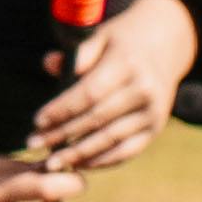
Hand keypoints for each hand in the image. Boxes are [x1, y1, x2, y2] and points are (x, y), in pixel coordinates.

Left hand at [34, 0, 198, 171]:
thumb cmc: (122, 40)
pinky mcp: (156, 128)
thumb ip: (77, 54)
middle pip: (96, 119)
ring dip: (79, 154)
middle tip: (34, 144)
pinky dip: (102, 161)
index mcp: (127, 64)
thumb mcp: (101, 37)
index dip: (61, 110)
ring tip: (52, 162)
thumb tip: (49, 65)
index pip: (89, 93)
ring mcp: (153, 112)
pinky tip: (79, 164)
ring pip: (110, 139)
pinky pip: (126, 151)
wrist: (167, 42)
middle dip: (62, 134)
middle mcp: (144, 90)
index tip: (36, 121)